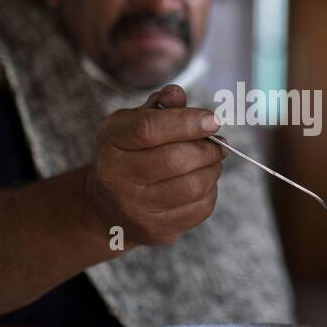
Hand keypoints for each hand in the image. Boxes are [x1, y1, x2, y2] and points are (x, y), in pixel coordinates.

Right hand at [86, 83, 225, 246]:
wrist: (108, 206)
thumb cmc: (130, 154)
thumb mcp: (134, 123)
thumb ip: (159, 107)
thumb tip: (177, 95)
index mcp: (110, 142)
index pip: (149, 129)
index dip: (187, 122)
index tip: (212, 121)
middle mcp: (116, 177)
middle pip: (175, 160)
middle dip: (207, 149)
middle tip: (218, 144)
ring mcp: (134, 208)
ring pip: (192, 186)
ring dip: (213, 170)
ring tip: (212, 162)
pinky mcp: (154, 230)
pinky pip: (199, 209)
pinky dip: (210, 192)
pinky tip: (203, 183)